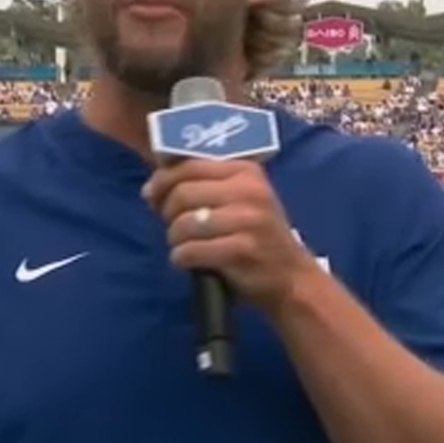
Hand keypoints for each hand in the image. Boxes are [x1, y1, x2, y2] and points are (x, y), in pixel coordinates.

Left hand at [141, 159, 323, 312]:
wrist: (291, 277)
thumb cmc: (258, 235)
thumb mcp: (241, 199)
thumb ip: (203, 185)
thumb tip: (152, 187)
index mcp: (246, 172)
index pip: (189, 165)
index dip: (163, 181)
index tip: (152, 196)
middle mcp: (249, 191)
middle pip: (183, 193)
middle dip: (167, 212)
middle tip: (173, 226)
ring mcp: (247, 221)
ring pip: (183, 223)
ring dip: (175, 239)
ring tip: (184, 246)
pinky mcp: (241, 251)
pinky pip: (191, 251)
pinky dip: (181, 258)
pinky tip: (189, 261)